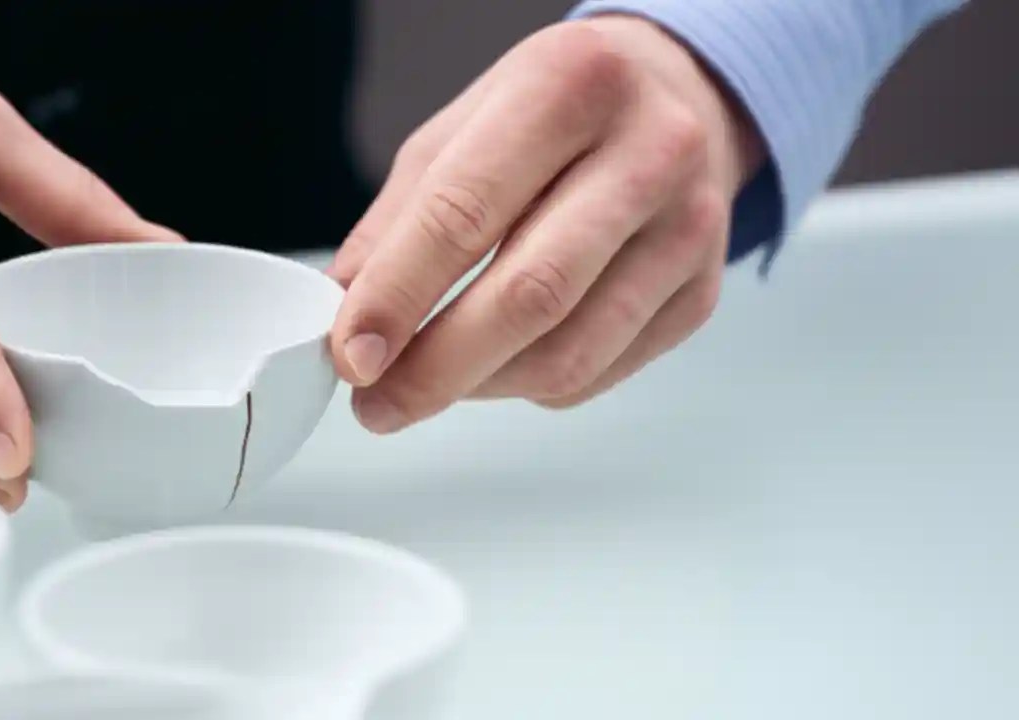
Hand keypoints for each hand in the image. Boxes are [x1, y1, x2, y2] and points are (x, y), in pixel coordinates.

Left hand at [328, 16, 763, 432]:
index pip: (466, 213)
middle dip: (436, 368)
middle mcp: (649, 152)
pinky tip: (499, 363)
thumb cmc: (557, 110)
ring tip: (428, 384)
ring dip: (480, 387)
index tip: (352, 354)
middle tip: (377, 403)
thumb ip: (401, 217)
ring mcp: (688, 229)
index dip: (398, 296)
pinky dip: (530, 385)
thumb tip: (347, 312)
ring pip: (569, 352)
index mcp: (570, 86)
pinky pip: (599, 372)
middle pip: (529, 295)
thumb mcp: (464, 127)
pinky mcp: (701, 293)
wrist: (682, 98)